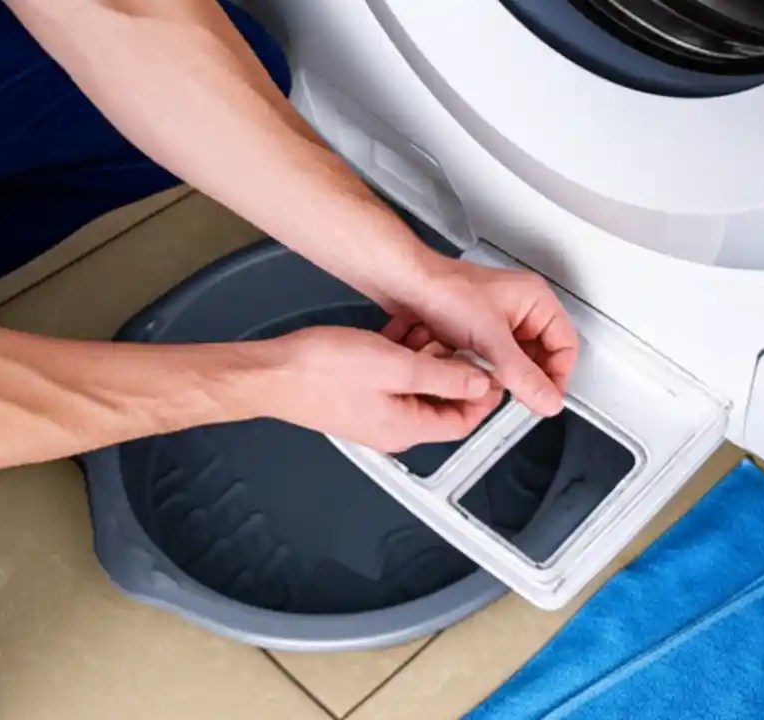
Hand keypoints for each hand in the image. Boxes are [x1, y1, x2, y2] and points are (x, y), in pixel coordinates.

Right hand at [253, 326, 502, 452]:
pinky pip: (394, 383)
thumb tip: (480, 383)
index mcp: (407, 428)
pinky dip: (403, 360)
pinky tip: (397, 337)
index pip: (464, 422)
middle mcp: (393, 428)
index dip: (484, 396)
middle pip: (443, 405)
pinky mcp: (358, 399)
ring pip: (418, 390)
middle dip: (455, 373)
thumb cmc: (321, 371)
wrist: (271, 372)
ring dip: (428, 362)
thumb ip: (445, 376)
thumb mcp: (398, 366)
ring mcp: (374, 415)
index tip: (492, 370)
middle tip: (460, 345)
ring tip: (425, 334)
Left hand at [382, 256, 578, 416]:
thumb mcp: (491, 339)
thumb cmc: (444, 290)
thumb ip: (523, 375)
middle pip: (543, 354)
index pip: (566, 345)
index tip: (546, 399)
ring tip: (497, 384)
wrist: (406, 283)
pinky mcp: (480, 327)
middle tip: (522, 397)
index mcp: (536, 299)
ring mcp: (500, 317)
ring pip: (518, 358)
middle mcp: (521, 306)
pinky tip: (479, 374)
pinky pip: (497, 356)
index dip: (559, 375)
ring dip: (508, 374)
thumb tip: (547, 399)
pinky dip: (490, 369)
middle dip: (530, 377)